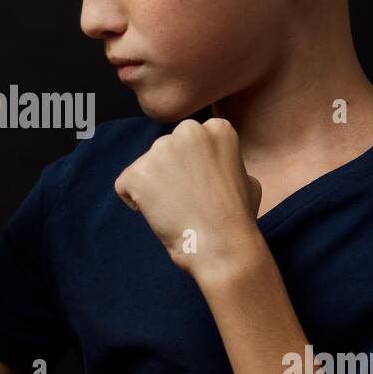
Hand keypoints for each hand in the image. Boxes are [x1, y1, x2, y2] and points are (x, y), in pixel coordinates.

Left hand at [113, 117, 263, 278]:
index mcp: (216, 129)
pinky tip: (159, 215)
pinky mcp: (138, 171)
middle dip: (172, 173)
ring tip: (176, 210)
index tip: (205, 189)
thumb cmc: (237, 218)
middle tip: (188, 201)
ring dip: (155, 187)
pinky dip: (135, 202)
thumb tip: (215, 165)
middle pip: (167, 151)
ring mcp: (161, 149)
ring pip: (147, 167)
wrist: (222, 244)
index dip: (195, 169)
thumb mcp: (248, 179)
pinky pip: (124, 185)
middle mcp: (188, 131)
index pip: (191, 142)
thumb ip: (226, 163)